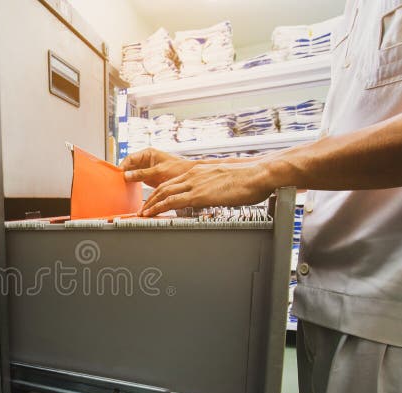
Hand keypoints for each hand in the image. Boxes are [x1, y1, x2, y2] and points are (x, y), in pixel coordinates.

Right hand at [120, 148, 195, 187]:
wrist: (189, 176)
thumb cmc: (179, 169)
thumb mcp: (159, 171)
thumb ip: (142, 173)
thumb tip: (127, 175)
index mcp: (148, 154)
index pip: (130, 158)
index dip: (123, 166)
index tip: (118, 175)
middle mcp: (146, 160)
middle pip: (129, 166)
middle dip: (123, 173)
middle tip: (117, 182)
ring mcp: (147, 169)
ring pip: (132, 174)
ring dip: (127, 180)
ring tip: (121, 187)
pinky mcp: (149, 178)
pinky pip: (137, 180)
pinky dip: (132, 185)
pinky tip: (129, 189)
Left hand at [138, 161, 276, 215]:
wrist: (258, 173)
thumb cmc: (249, 178)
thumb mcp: (226, 179)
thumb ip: (216, 185)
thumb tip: (216, 193)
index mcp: (200, 170)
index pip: (174, 181)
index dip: (161, 191)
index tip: (154, 199)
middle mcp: (194, 174)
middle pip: (164, 186)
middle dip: (151, 198)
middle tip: (144, 208)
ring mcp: (195, 183)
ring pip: (164, 193)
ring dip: (151, 204)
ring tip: (143, 213)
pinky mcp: (199, 194)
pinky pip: (172, 201)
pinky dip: (159, 207)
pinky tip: (152, 213)